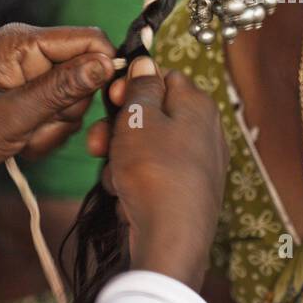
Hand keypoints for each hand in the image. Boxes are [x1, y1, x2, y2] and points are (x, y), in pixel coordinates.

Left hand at [0, 23, 115, 196]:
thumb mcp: (14, 115)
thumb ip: (63, 89)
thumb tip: (107, 64)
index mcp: (21, 42)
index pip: (89, 41)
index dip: (104, 70)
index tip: (106, 102)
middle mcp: (27, 52)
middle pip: (85, 73)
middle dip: (70, 109)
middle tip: (40, 127)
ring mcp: (26, 76)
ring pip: (74, 99)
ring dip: (56, 127)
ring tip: (25, 139)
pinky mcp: (25, 98)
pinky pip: (58, 113)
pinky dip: (47, 134)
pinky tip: (23, 144)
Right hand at [85, 57, 228, 290]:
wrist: (171, 239)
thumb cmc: (155, 172)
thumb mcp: (139, 118)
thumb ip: (140, 87)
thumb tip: (145, 62)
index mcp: (198, 104)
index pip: (162, 77)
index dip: (131, 86)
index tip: (110, 99)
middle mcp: (204, 131)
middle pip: (150, 116)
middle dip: (119, 130)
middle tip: (99, 144)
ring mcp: (196, 165)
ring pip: (145, 149)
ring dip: (121, 160)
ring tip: (117, 178)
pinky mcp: (185, 192)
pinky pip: (151, 177)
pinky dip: (134, 184)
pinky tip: (127, 198)